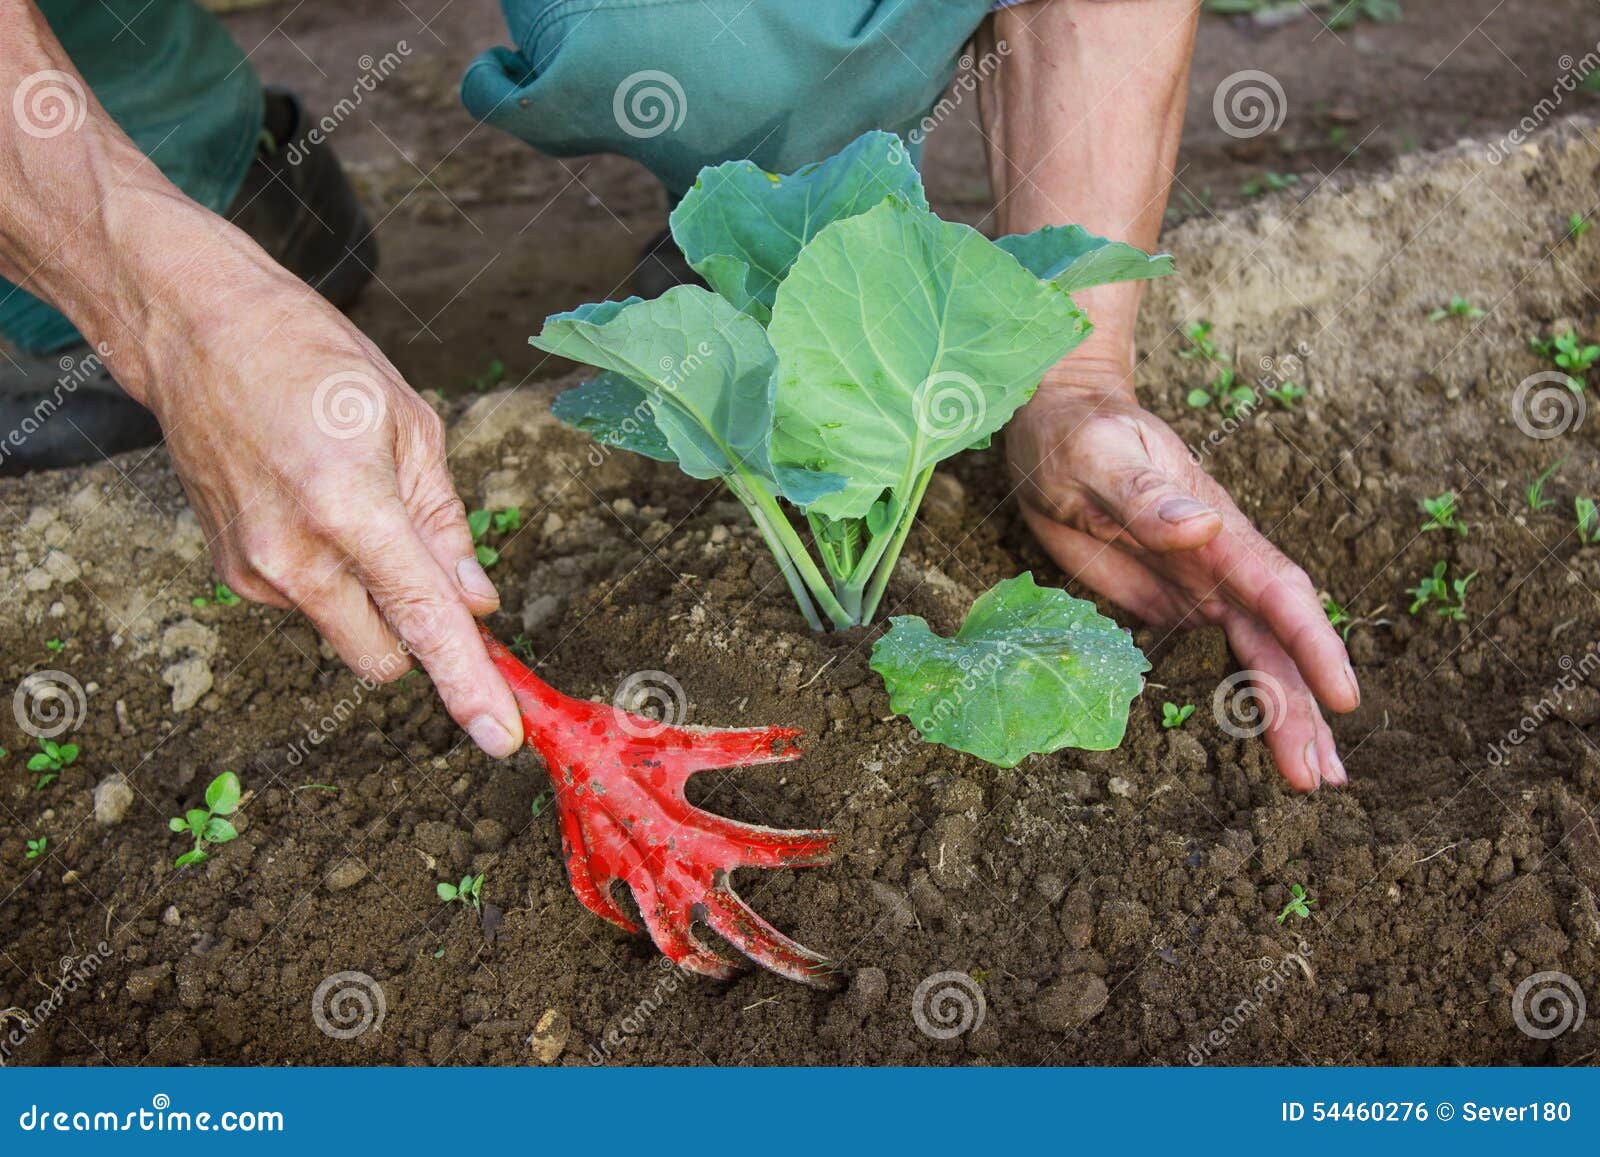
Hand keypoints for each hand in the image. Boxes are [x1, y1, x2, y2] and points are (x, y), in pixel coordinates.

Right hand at [135, 251, 524, 758]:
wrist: (196, 333)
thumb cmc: (313, 360)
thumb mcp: (410, 424)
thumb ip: (445, 524)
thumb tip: (476, 601)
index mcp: (350, 508)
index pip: (424, 621)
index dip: (469, 685)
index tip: (500, 738)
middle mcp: (294, 554)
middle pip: (386, 658)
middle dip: (419, 635)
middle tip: (431, 568)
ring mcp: (254, 570)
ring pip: (347, 634)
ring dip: (372, 600)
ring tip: (356, 506)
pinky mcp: (230, 574)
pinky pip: (309, 607)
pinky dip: (331, 580)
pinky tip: (315, 509)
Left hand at [1008, 360, 1358, 790]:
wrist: (1059, 421)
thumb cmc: (1075, 432)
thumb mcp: (1098, 458)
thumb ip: (1146, 496)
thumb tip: (1205, 528)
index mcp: (1216, 529)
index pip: (1278, 591)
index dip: (1313, 644)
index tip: (1344, 698)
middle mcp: (1223, 561)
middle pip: (1278, 641)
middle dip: (1302, 706)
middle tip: (1323, 777)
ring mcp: (1205, 583)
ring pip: (1260, 655)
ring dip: (1287, 712)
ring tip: (1315, 778)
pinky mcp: (1177, 599)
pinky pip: (1225, 653)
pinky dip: (1249, 695)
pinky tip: (1270, 735)